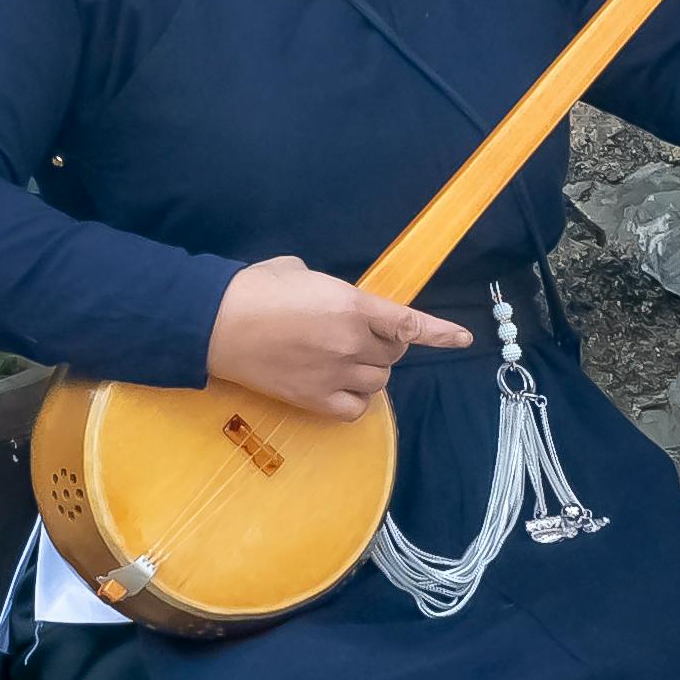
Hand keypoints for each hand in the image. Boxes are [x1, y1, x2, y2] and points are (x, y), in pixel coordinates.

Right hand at [208, 256, 467, 422]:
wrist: (215, 323)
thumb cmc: (254, 289)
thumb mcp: (299, 270)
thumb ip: (330, 286)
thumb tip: (333, 299)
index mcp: (352, 305)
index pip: (409, 324)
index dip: (441, 333)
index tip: (465, 340)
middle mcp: (351, 343)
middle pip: (393, 355)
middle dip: (385, 346)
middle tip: (362, 338)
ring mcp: (334, 374)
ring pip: (378, 382)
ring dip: (370, 372)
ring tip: (345, 361)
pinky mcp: (314, 399)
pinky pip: (355, 409)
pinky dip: (356, 400)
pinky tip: (341, 388)